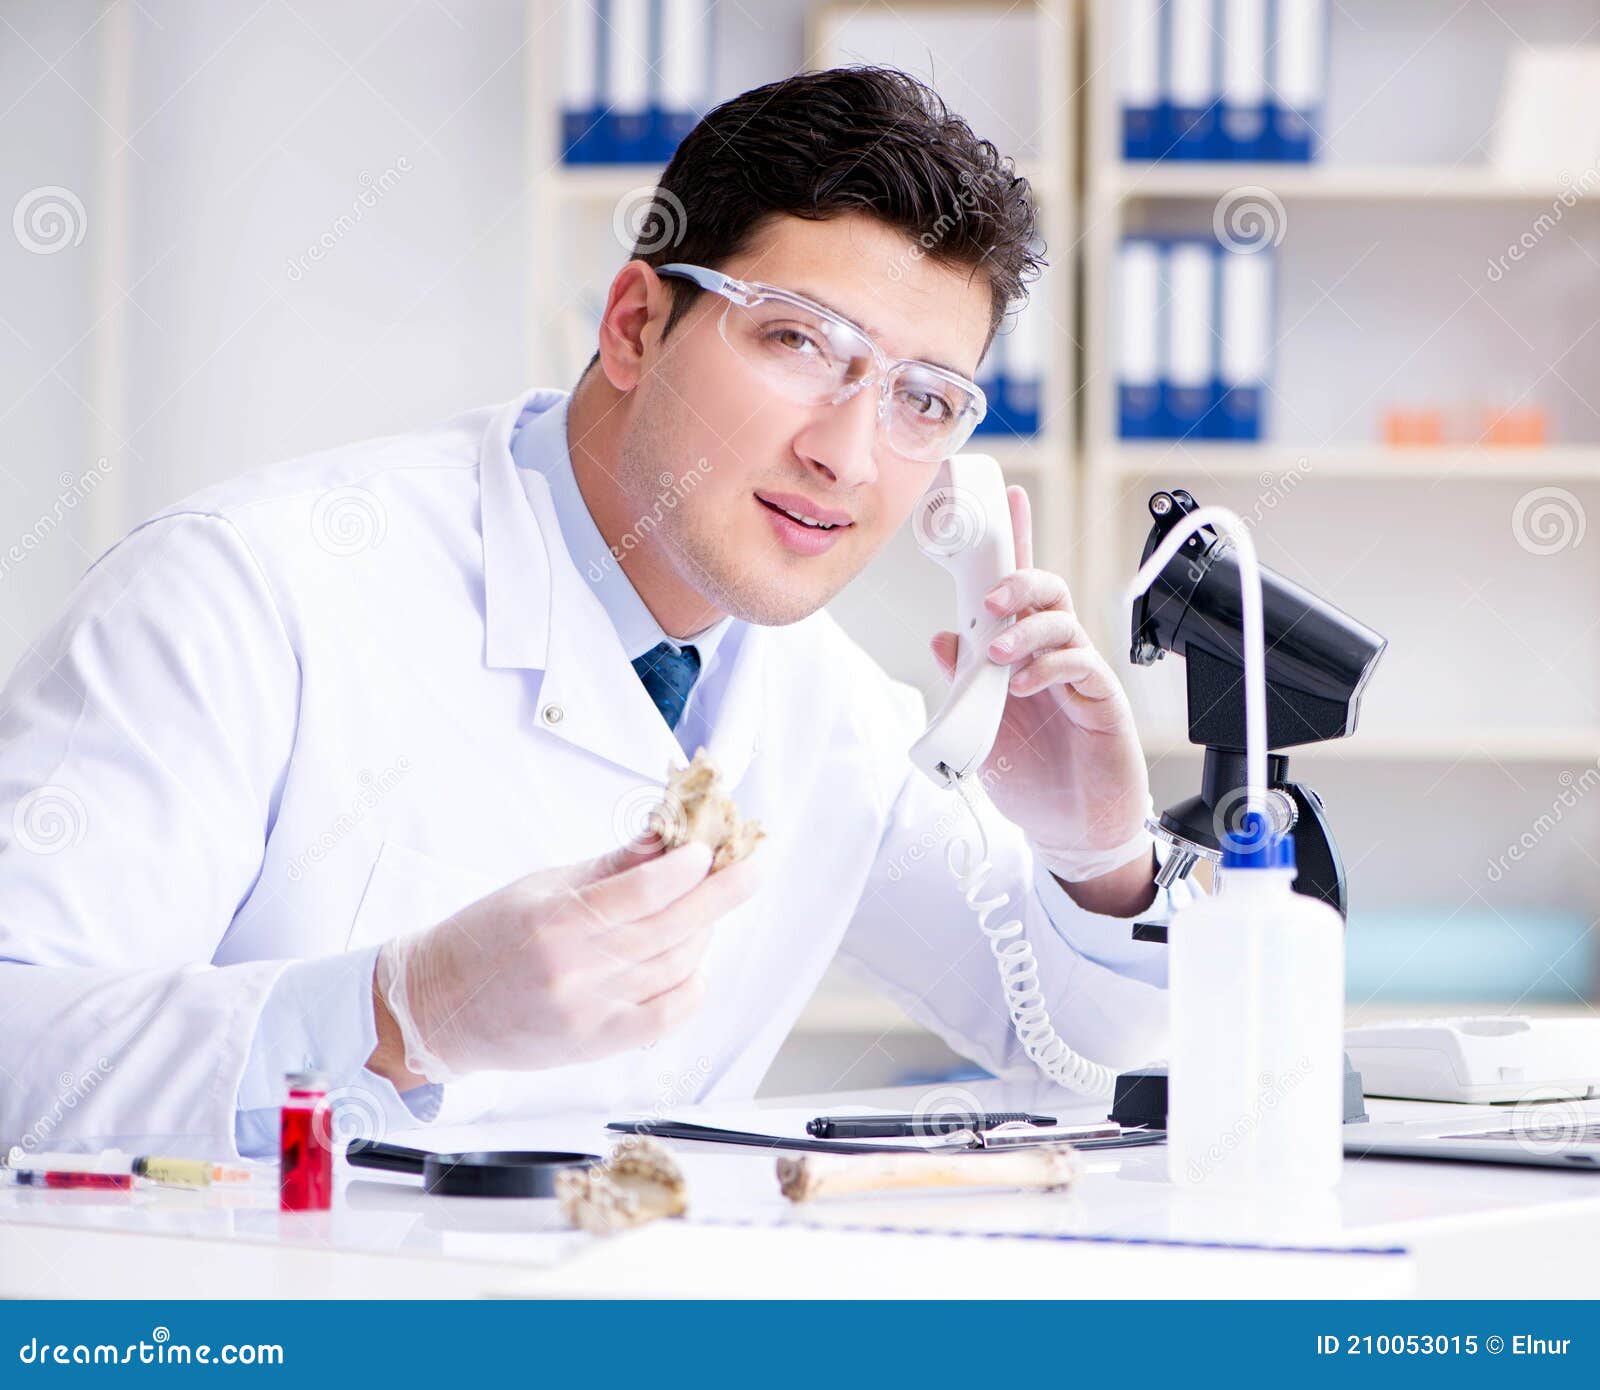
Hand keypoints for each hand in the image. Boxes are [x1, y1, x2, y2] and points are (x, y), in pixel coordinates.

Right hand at [368, 839, 758, 1086]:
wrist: (438, 1008)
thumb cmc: (483, 939)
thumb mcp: (542, 885)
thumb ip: (611, 866)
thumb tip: (665, 838)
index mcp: (559, 922)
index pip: (646, 889)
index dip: (687, 866)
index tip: (708, 848)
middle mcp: (578, 970)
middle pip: (674, 926)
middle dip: (722, 892)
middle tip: (751, 868)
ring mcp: (592, 1012)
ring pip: (676, 965)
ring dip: (704, 932)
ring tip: (709, 908)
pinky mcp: (598, 1043)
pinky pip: (667, 1014)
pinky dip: (691, 984)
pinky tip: (694, 961)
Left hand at [931, 485, 1153, 911]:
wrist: (1068, 831)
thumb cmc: (1032, 778)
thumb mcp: (982, 727)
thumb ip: (964, 682)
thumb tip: (942, 637)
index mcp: (1021, 654)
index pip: (1018, 590)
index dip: (1015, 542)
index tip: (1006, 500)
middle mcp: (1053, 656)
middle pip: (1048, 590)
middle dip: (1020, 579)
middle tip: (993, 596)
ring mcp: (1080, 676)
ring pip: (1063, 621)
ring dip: (1026, 627)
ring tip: (997, 651)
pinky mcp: (1102, 701)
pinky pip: (1081, 665)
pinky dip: (1048, 666)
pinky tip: (1024, 685)